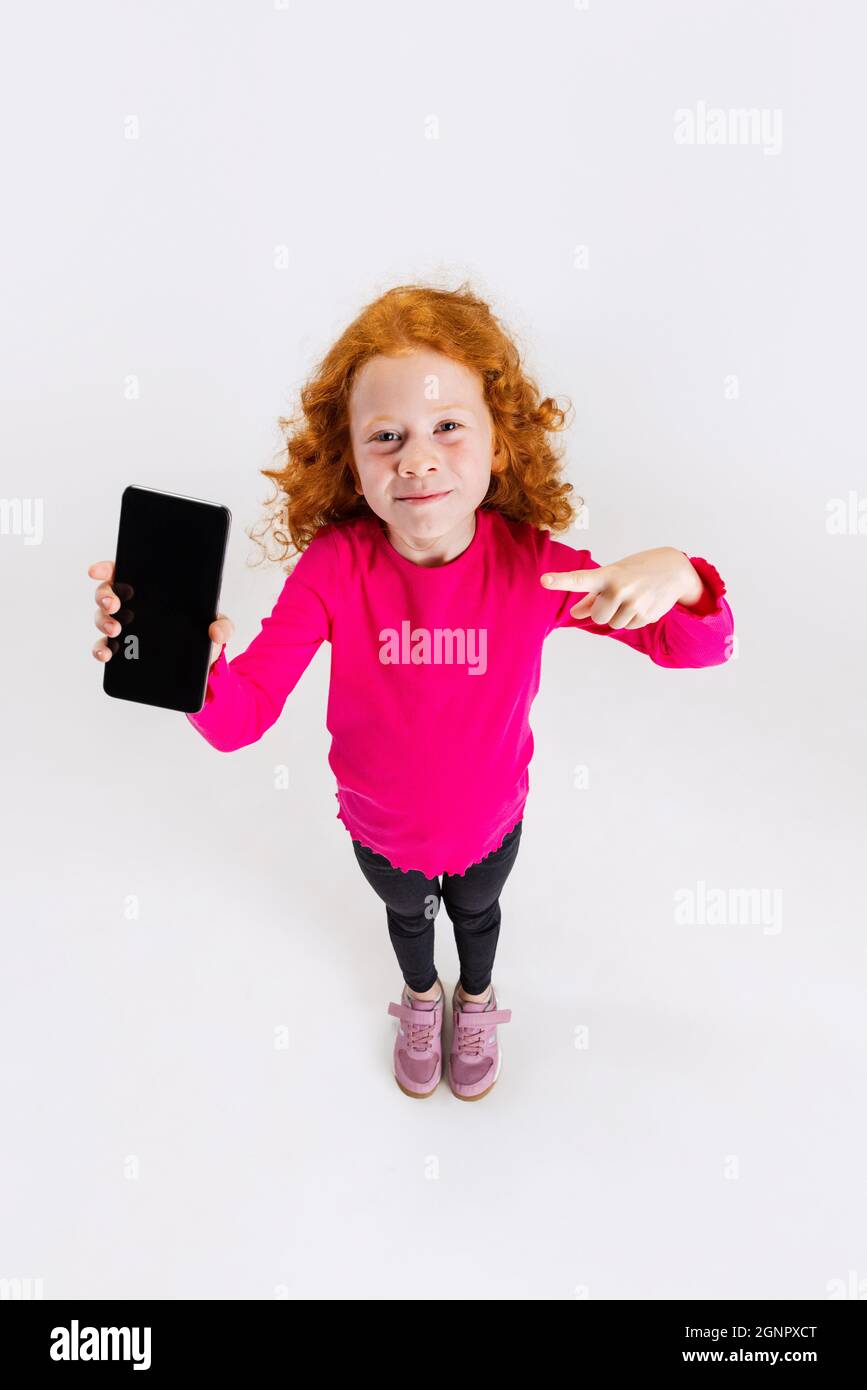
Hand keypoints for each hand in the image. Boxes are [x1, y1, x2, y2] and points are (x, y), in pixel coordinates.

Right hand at [88, 560, 233, 666]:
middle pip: (107, 593)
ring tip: (115, 630)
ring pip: (103, 618)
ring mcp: (126, 626)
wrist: (201, 662)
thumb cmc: (204, 632)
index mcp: (152, 589)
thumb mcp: (219, 625)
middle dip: (104, 596)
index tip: (97, 571)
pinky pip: (105, 646)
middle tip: (114, 605)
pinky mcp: (124, 649)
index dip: (107, 568)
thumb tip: (216, 632)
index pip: (124, 571)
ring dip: (103, 621)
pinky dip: (100, 649)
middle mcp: (134, 604)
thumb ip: (223, 626)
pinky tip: (105, 653)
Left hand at [540, 547, 702, 629]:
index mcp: (608, 575)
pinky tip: (644, 603)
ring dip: (620, 615)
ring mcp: (635, 603)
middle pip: (598, 616)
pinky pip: (629, 626)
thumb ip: (592, 595)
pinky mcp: (647, 616)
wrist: (675, 570)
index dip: (561, 581)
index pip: (580, 580)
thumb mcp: (614, 575)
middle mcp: (620, 588)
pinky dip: (633, 618)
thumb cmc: (637, 570)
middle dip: (604, 610)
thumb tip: (575, 614)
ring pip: (614, 624)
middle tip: (618, 596)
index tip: (544, 580)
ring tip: (634, 597)